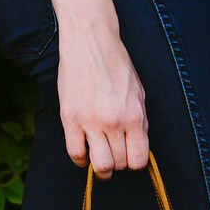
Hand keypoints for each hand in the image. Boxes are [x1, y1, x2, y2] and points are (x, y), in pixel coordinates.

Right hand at [56, 18, 148, 177]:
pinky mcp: (70, 118)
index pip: (138, 160)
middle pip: (119, 164)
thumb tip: (138, 146)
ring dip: (101, 166)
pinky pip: (75, 153)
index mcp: (134, 117)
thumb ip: (139, 122)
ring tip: (99, 157)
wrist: (90, 43)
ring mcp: (90, 122)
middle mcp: (113, 122)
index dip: (134, 163)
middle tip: (113, 154)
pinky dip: (81, 158)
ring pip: (99, 164)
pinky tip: (84, 150)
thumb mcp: (138, 93)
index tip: (129, 157)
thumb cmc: (116, 66)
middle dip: (118, 164)